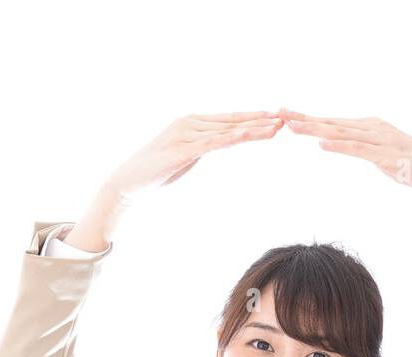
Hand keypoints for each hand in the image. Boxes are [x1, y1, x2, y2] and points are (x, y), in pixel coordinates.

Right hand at [107, 111, 284, 201]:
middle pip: (231, 122)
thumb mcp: (185, 157)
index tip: (275, 118)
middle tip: (284, 119)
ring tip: (274, 128)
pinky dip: (231, 139)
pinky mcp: (181, 150)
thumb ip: (202, 147)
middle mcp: (190, 123)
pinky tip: (247, 136)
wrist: (127, 183)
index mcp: (192, 123)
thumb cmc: (155, 172)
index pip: (229, 120)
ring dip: (252, 129)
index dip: (252, 118)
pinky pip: (212, 144)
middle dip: (259, 120)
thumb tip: (219, 144)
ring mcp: (185, 134)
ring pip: (226, 131)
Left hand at [280, 110, 411, 200]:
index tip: (282, 115)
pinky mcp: (386, 157)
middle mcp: (371, 128)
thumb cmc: (409, 165)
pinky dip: (339, 147)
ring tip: (292, 126)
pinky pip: (358, 150)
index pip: (331, 123)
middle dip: (303, 118)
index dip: (306, 119)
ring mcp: (379, 141)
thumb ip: (359, 148)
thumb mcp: (378, 155)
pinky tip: (321, 144)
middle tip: (277, 112)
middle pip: (330, 124)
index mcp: (368, 128)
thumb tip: (338, 144)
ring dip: (315, 130)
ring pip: (340, 134)